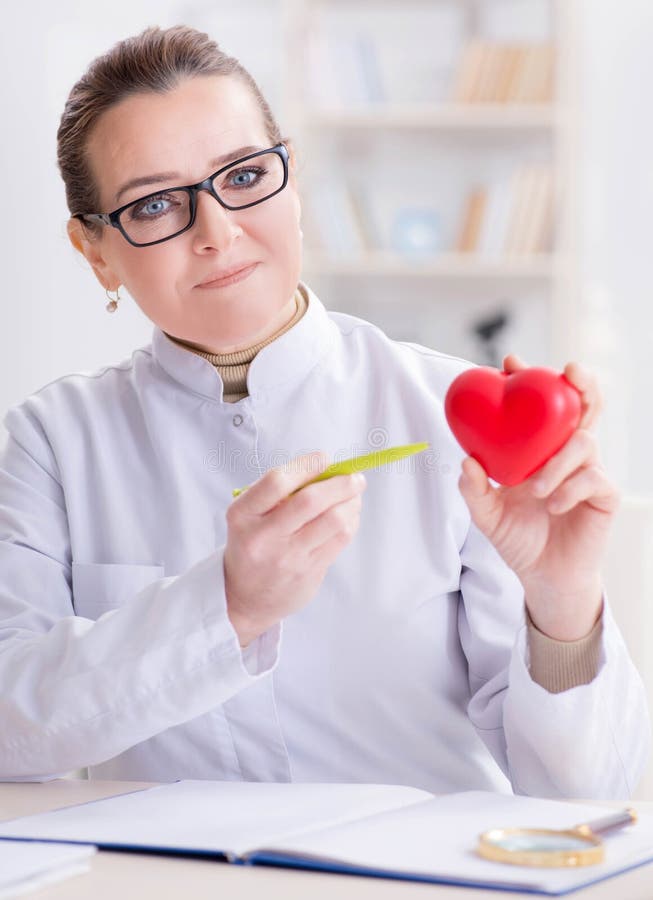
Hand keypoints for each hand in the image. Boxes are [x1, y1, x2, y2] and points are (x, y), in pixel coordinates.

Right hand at [224, 452, 366, 646]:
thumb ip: (279, 492)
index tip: (324, 458)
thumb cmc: (253, 544)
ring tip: (354, 496)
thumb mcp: (249, 516)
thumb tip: (327, 469)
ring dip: (351, 503)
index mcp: (243, 515)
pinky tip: (349, 516)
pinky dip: (351, 521)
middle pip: (310, 501)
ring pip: (333, 521)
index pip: (276, 482)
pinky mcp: (308, 572)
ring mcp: (287, 557)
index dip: (306, 466)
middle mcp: (264, 537)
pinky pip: (340, 539)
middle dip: (340, 483)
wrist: (244, 598)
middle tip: (355, 477)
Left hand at [458, 355, 617, 640]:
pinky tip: (554, 505)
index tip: (510, 362)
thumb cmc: (518, 538)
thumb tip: (466, 461)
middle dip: (580, 383)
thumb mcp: (487, 515)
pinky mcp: (603, 495)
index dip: (530, 380)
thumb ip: (474, 490)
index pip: (541, 407)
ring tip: (536, 489)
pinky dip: (570, 488)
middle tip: (567, 372)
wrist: (543, 576)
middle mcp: (567, 453)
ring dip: (557, 461)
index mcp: (540, 449)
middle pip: (584, 406)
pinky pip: (593, 478)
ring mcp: (588, 471)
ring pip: (585, 441)